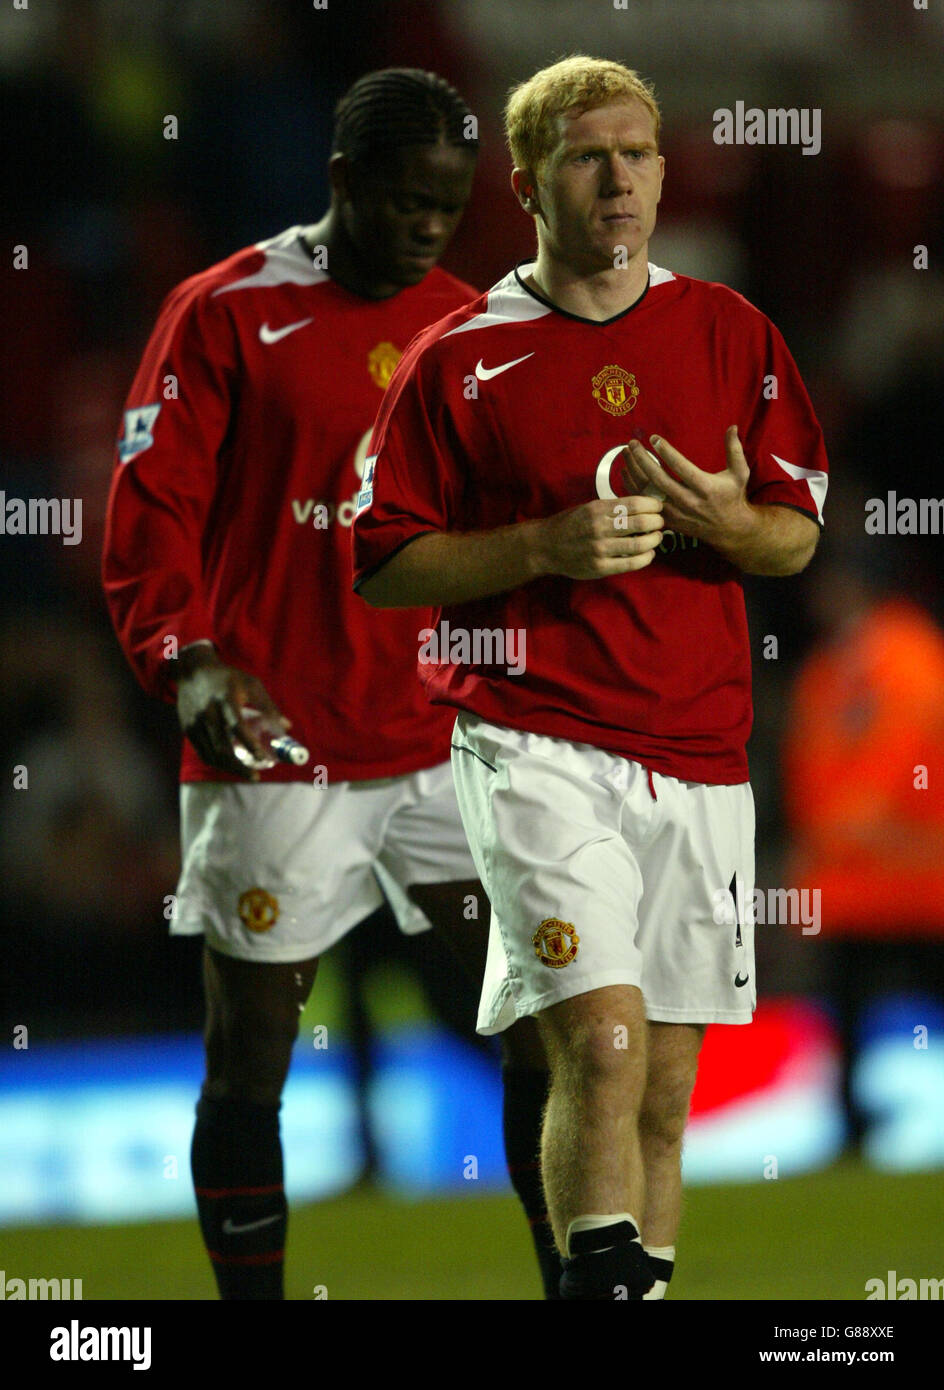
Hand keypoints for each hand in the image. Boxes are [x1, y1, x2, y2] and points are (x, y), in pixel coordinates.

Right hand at [175, 646, 289, 780]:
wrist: (193, 671)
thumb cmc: (228, 678)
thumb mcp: (251, 685)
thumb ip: (268, 706)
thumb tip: (286, 728)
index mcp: (225, 699)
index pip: (237, 726)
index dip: (250, 744)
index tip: (264, 757)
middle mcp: (207, 712)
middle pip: (222, 747)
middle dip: (240, 767)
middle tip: (256, 776)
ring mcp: (195, 722)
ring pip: (212, 754)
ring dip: (230, 768)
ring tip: (247, 773)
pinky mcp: (188, 729)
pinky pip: (203, 753)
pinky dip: (218, 763)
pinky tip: (231, 766)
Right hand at [536, 493, 663, 579]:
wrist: (546, 547)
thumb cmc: (570, 524)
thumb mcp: (589, 508)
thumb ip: (612, 507)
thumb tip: (643, 504)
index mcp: (598, 509)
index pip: (635, 504)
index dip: (653, 505)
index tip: (658, 507)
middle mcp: (599, 528)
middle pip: (642, 523)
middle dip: (657, 521)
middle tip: (660, 522)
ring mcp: (599, 549)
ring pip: (639, 544)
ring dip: (654, 540)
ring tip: (656, 537)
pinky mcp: (600, 567)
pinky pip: (631, 563)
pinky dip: (645, 558)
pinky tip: (649, 554)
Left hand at [622, 426, 754, 548]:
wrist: (728, 529)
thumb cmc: (732, 496)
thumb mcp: (740, 473)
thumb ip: (734, 450)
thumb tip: (732, 427)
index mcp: (705, 487)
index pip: (680, 467)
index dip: (665, 451)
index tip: (653, 438)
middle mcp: (688, 501)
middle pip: (658, 479)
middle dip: (642, 460)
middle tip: (633, 443)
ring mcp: (676, 513)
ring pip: (648, 492)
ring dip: (634, 471)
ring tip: (626, 453)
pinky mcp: (668, 520)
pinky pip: (645, 503)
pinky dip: (633, 488)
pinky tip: (626, 472)